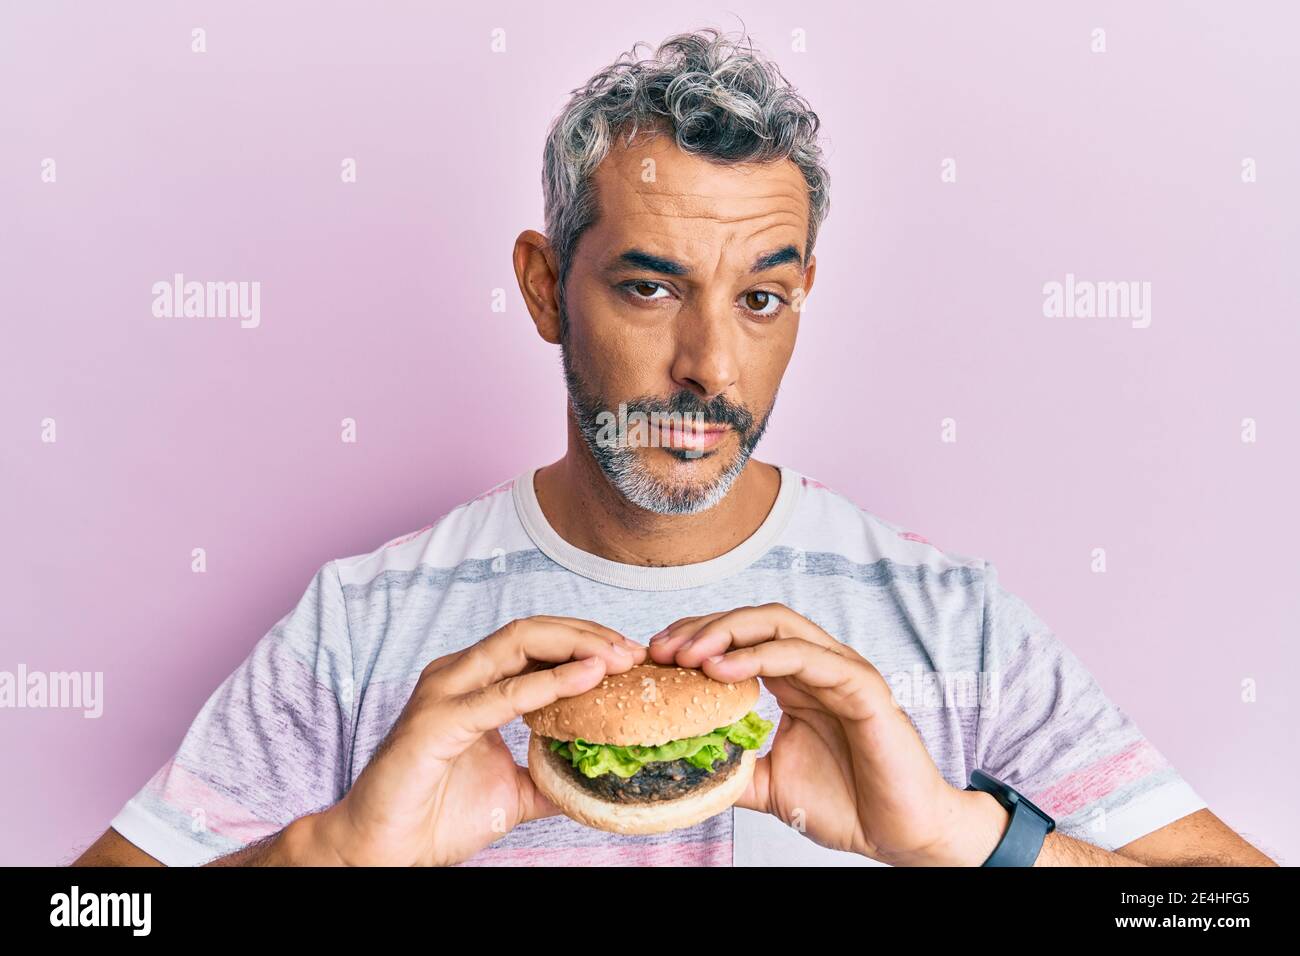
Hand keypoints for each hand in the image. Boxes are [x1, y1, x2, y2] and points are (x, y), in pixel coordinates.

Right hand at [310, 615, 646, 865]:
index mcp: (474, 682)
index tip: (632, 659)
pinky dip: (548, 683)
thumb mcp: (514, 791)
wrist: (386, 850)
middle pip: (532, 631)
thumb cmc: (437, 814)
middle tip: (634, 653)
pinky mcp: (436, 720)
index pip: (538, 641)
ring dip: (574, 646)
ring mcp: (444, 691)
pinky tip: (585, 679)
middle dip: (588, 634)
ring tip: (617, 658)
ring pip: (517, 643)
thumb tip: (596, 777)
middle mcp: (457, 674)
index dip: (587, 642)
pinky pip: (501, 694)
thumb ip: (551, 774)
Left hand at [647, 603, 1008, 865]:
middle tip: (660, 651)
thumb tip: (682, 765)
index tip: (653, 658)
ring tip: (686, 655)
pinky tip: (724, 670)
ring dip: (726, 633)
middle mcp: (818, 665)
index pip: (741, 637)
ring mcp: (841, 670)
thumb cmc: (847, 804)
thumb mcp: (770, 784)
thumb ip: (732, 766)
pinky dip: (762, 656)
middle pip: (754, 619)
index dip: (695, 638)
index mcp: (796, 680)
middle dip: (703, 628)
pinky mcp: (862, 686)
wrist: (901, 835)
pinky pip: (807, 656)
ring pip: (778, 625)